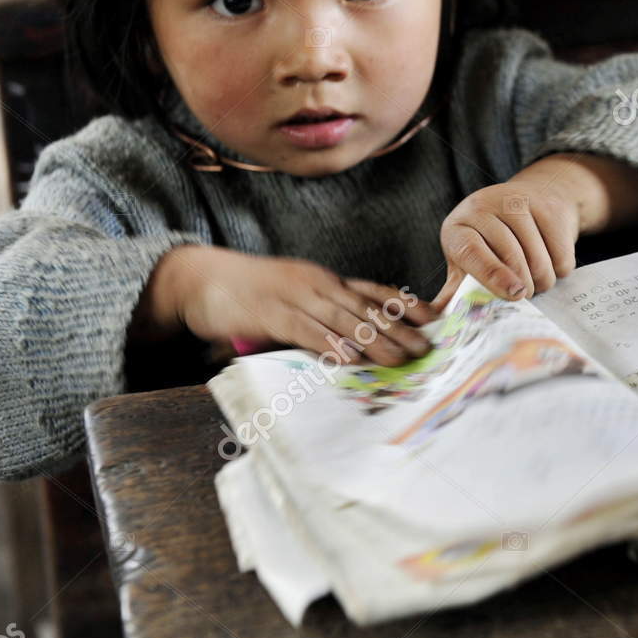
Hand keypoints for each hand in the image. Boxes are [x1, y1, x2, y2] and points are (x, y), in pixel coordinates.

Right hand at [143, 246, 438, 364]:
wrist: (202, 279)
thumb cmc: (250, 294)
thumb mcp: (294, 298)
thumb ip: (321, 317)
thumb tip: (353, 345)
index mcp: (324, 280)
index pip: (374, 290)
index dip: (405, 304)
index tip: (434, 318)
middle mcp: (316, 284)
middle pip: (366, 307)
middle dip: (399, 328)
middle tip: (426, 347)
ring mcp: (294, 296)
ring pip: (342, 320)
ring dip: (374, 340)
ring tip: (400, 358)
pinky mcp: (270, 313)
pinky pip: (305, 330)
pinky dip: (328, 344)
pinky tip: (347, 357)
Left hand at [437, 177, 582, 305]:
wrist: (535, 198)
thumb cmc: (492, 240)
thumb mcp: (469, 260)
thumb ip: (455, 290)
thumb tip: (440, 322)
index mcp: (459, 227)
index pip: (472, 251)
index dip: (492, 276)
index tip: (513, 295)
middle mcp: (484, 207)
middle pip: (511, 257)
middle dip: (523, 286)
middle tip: (525, 296)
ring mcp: (518, 201)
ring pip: (539, 259)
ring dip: (543, 281)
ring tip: (536, 281)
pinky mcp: (548, 206)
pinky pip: (560, 252)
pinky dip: (560, 268)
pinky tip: (551, 262)